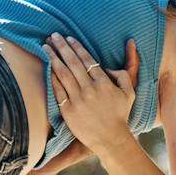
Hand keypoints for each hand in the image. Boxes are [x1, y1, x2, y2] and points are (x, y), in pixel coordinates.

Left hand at [45, 35, 138, 157]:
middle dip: (62, 47)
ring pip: (62, 74)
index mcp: (104, 83)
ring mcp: (78, 100)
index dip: (76, 47)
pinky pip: (58, 90)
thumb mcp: (129, 92)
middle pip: (72, 63)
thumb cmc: (120, 114)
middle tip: (53, 35)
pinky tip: (47, 67)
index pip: (87, 59)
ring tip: (46, 46)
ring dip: (53, 58)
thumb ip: (124, 73)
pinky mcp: (68, 110)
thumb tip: (114, 60)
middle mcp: (90, 89)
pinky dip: (52, 77)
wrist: (110, 139)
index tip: (68, 38)